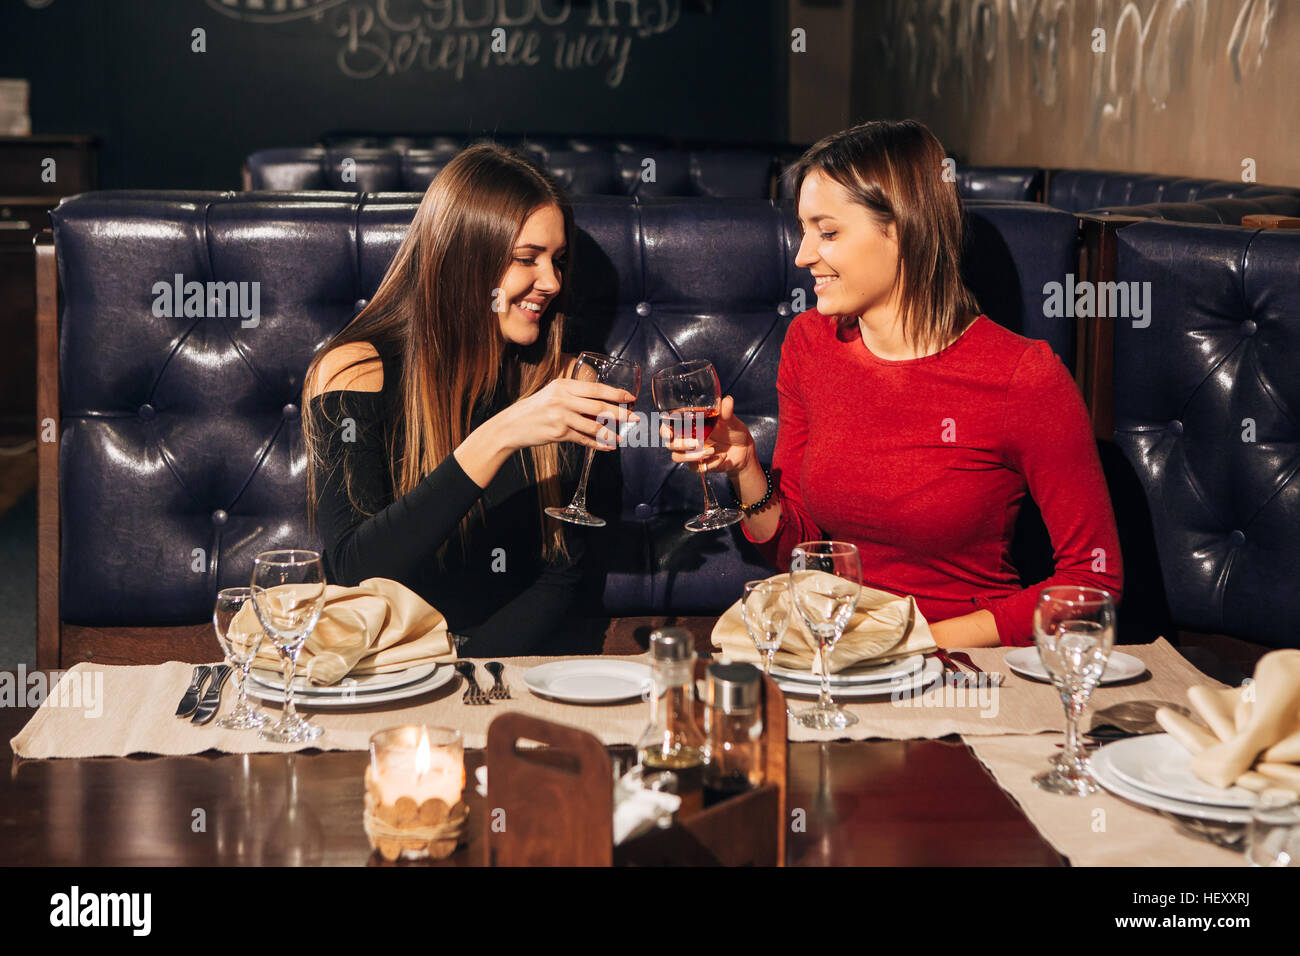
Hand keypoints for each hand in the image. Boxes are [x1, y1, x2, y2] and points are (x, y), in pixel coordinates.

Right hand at [494, 377, 637, 452]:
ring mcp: (561, 416)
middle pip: (598, 407)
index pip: (596, 388)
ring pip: (593, 425)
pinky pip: (583, 439)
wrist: (512, 425)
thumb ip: (574, 396)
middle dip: (620, 413)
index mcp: (564, 386)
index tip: (630, 398)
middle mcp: (563, 399)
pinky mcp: (559, 433)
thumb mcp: (553, 394)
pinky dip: (597, 444)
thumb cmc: (535, 409)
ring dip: (611, 433)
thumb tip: (600, 403)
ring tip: (623, 437)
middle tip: (635, 418)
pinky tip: (608, 447)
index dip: (616, 393)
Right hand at [659, 395, 754, 474]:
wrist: (744, 450)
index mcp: (688, 424)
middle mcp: (686, 438)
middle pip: (669, 443)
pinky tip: (722, 457)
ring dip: (691, 456)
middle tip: (696, 443)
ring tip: (711, 451)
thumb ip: (726, 412)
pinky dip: (709, 464)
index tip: (670, 432)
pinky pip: (695, 468)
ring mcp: (691, 452)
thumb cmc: (733, 431)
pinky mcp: (698, 465)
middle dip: (680, 444)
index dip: (664, 430)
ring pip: (677, 457)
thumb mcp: (730, 420)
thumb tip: (728, 400)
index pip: (668, 426)